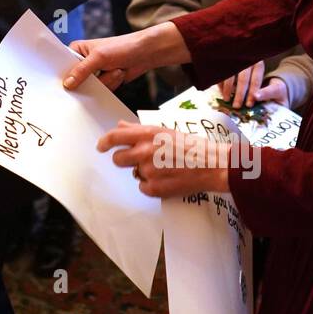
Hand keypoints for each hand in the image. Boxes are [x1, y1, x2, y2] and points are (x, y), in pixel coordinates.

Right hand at [64, 23, 189, 91]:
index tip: (62, 86)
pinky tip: (119, 74)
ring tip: (116, 69)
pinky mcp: (105, 81)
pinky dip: (112, 84)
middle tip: (98, 76)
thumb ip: (82, 71)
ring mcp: (95, 72)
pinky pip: (102, 90)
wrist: (145, 53)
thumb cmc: (123, 47)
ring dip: (106, 81)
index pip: (63, 65)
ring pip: (91, 87)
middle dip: (90, 80)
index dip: (63, 75)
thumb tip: (67, 83)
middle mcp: (84, 61)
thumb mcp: (99, 57)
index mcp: (78, 50)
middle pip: (76, 80)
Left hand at [97, 122, 231, 197]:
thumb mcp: (164, 130)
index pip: (115, 136)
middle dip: (124, 161)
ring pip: (133, 173)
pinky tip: (167, 178)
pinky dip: (151, 185)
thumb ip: (139, 129)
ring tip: (163, 168)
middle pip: (118, 159)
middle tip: (138, 160)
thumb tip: (119, 125)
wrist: (212, 165)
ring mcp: (149, 171)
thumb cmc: (190, 146)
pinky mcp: (154, 188)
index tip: (100, 147)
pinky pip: (143, 187)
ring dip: (142, 172)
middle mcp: (145, 151)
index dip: (104, 142)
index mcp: (148, 134)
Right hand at [219, 60, 269, 108]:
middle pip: (243, 80)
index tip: (249, 105)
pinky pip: (222, 75)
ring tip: (227, 100)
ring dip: (228, 90)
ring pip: (230, 77)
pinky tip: (223, 92)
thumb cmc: (255, 72)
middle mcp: (247, 62)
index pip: (255, 81)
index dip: (252, 94)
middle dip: (240, 95)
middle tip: (237, 106)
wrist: (246, 63)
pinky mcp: (225, 64)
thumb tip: (257, 98)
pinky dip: (222, 85)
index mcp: (258, 65)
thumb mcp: (262, 76)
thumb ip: (262, 87)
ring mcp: (235, 62)